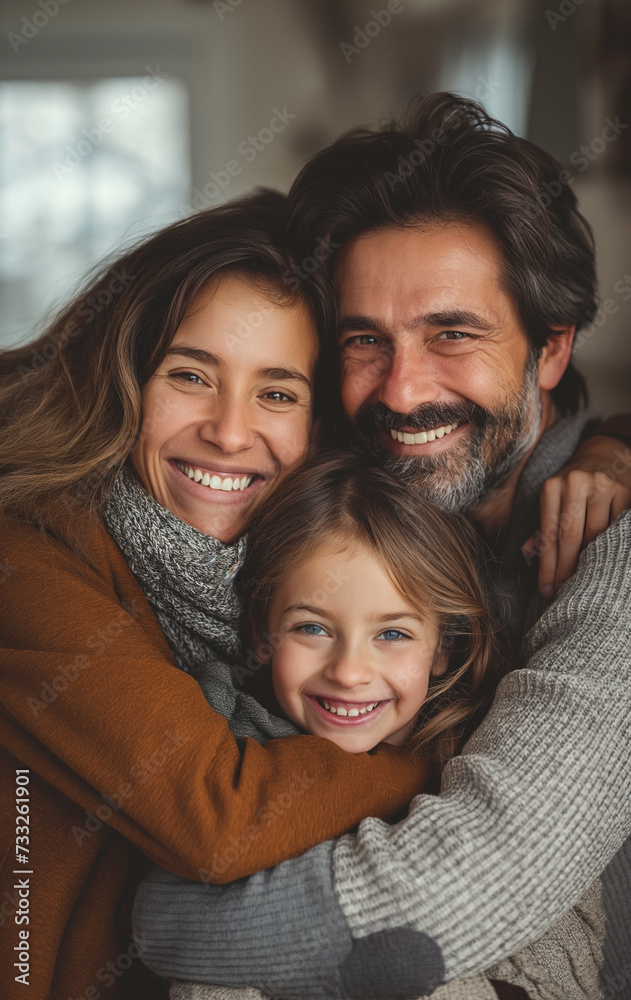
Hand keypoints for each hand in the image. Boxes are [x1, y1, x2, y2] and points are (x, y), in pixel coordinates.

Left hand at [523, 435, 630, 598]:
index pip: (548, 534)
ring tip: (585, 582)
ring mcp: (603, 485)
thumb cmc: (572, 486)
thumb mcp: (552, 499)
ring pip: (597, 533)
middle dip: (566, 569)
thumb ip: (541, 526)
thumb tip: (528, 552)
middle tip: (564, 593)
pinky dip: (613, 545)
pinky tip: (608, 563)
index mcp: (552, 487)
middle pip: (571, 536)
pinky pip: (618, 525)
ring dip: (591, 561)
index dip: (547, 566)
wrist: (604, 454)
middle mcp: (576, 483)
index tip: (546, 590)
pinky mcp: (626, 491)